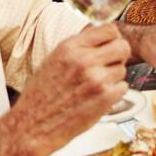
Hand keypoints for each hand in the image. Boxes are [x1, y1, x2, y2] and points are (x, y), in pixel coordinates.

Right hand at [15, 24, 131, 153]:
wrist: (32, 126)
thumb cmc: (41, 96)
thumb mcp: (54, 60)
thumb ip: (78, 47)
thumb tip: (100, 35)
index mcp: (70, 47)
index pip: (110, 29)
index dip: (113, 39)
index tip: (109, 47)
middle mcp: (84, 59)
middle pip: (123, 47)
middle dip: (119, 57)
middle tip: (108, 67)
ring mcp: (96, 78)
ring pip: (123, 69)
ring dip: (113, 78)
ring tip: (94, 87)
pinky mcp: (104, 97)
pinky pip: (123, 87)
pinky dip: (114, 94)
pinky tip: (97, 98)